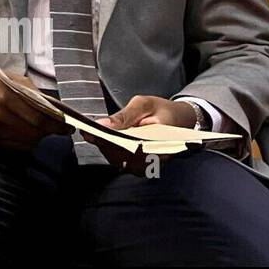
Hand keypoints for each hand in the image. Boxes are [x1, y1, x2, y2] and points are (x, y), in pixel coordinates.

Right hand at [0, 61, 68, 150]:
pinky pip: (16, 146)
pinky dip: (27, 141)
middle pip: (35, 131)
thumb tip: (55, 109)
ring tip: (43, 129)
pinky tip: (28, 132)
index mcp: (6, 95)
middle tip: (60, 128)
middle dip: (51, 131)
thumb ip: (34, 94)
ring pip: (27, 141)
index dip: (57, 124)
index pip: (40, 117)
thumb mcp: (13, 78)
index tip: (68, 125)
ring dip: (40, 137)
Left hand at [84, 95, 198, 175]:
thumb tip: (103, 124)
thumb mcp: (143, 104)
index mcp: (157, 140)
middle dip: (103, 145)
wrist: (181, 119)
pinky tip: (105, 141)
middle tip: (88, 132)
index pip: (127, 146)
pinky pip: (125, 163)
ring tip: (93, 135)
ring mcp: (150, 163)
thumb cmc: (162, 110)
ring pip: (121, 162)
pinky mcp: (145, 165)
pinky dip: (112, 152)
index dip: (106, 141)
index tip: (90, 133)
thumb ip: (123, 115)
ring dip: (106, 149)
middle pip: (122, 157)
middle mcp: (155, 157)